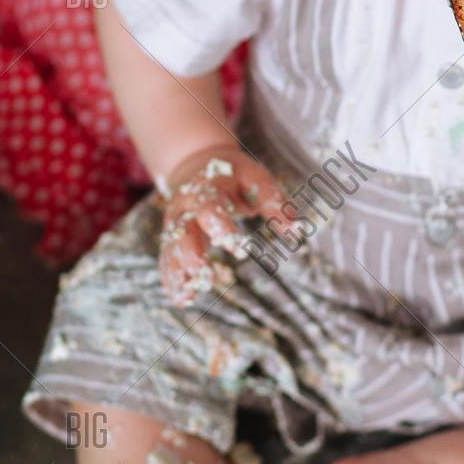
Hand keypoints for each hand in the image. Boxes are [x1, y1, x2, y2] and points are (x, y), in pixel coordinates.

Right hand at [158, 143, 291, 306]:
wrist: (197, 164)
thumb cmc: (234, 175)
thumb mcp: (255, 177)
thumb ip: (273, 200)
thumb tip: (295, 228)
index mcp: (206, 189)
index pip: (209, 208)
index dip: (222, 227)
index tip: (240, 248)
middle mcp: (185, 207)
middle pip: (183, 231)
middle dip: (192, 254)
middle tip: (207, 276)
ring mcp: (176, 223)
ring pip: (171, 249)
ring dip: (177, 273)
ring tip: (187, 297)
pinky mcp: (172, 237)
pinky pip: (168, 258)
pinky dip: (172, 279)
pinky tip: (182, 299)